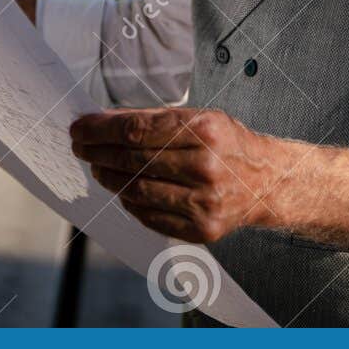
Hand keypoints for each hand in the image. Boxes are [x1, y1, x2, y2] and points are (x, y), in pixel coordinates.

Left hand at [70, 107, 274, 242]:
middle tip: (81, 147)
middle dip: (98, 153)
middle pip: (133, 161)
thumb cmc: (228, 144)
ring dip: (109, 179)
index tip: (79, 128)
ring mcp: (205, 202)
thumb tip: (103, 121)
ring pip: (137, 191)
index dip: (101, 130)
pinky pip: (150, 217)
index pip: (137, 130)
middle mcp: (206, 167)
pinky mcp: (203, 230)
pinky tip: (124, 191)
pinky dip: (130, 202)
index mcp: (205, 131)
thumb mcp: (200, 118)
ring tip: (99, 168)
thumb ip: (153, 119)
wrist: (269, 182)